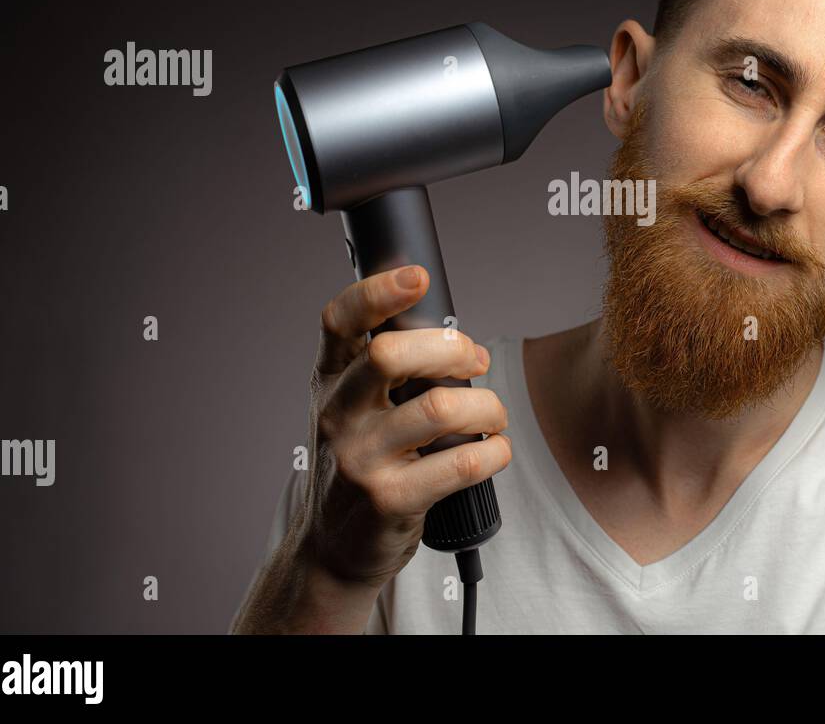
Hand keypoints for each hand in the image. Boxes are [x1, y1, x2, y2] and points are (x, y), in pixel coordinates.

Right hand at [297, 264, 511, 587]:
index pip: (340, 322)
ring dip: (487, 407)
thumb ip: (389, 370)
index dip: (377, 292)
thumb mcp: (354, 409)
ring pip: (440, 408)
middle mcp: (337, 414)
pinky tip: (495, 451)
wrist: (332, 548)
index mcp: (329, 381)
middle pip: (391, 354)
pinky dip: (494, 452)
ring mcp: (359, 459)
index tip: (417, 277)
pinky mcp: (389, 500)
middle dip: (451, 349)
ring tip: (493, 418)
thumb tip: (459, 339)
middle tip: (476, 363)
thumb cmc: (359, 464)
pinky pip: (462, 463)